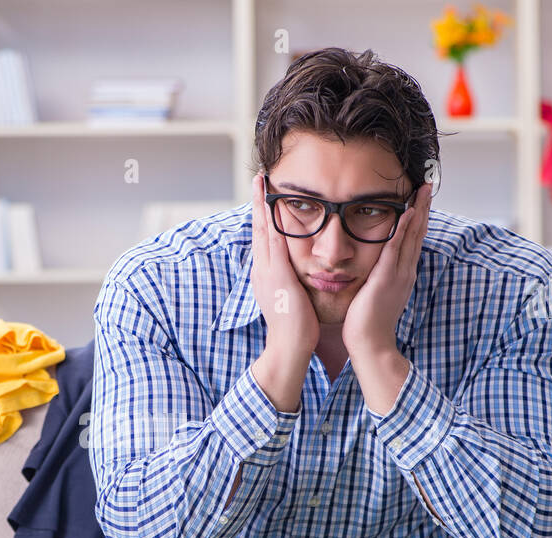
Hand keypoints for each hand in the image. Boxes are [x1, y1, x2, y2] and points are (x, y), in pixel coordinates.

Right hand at [251, 173, 319, 361]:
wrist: (289, 346)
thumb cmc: (295, 326)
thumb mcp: (289, 296)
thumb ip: (289, 280)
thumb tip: (295, 271)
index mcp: (266, 273)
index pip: (262, 237)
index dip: (261, 214)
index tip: (263, 194)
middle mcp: (262, 269)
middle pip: (257, 227)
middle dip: (257, 201)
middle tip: (258, 177)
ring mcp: (267, 272)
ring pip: (262, 230)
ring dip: (261, 204)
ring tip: (261, 183)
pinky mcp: (278, 275)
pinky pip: (274, 243)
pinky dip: (272, 223)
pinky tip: (274, 207)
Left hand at [342, 181, 431, 360]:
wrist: (370, 344)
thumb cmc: (367, 324)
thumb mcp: (376, 295)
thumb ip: (378, 279)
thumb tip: (374, 270)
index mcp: (403, 275)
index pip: (413, 241)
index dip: (418, 219)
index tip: (420, 200)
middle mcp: (405, 272)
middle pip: (418, 233)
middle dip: (424, 208)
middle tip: (428, 185)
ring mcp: (399, 275)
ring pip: (412, 236)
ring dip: (418, 211)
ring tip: (423, 190)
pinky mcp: (386, 278)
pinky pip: (395, 248)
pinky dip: (403, 229)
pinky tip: (408, 212)